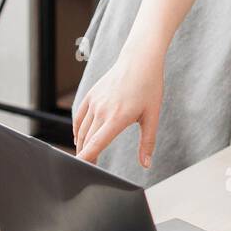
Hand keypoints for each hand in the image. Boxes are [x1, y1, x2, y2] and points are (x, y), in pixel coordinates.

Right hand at [73, 44, 164, 168]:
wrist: (140, 60)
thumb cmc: (149, 86)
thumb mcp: (152, 116)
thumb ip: (147, 142)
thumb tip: (146, 164)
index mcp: (117, 117)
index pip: (96, 144)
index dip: (87, 158)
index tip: (81, 170)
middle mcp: (102, 110)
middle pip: (87, 140)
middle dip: (87, 156)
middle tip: (89, 168)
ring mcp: (95, 101)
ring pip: (82, 130)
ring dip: (82, 144)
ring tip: (86, 156)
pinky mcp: (91, 95)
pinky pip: (79, 116)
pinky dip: (78, 130)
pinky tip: (81, 138)